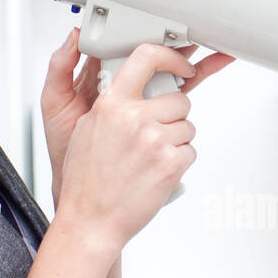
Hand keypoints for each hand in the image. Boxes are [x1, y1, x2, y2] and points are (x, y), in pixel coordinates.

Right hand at [53, 42, 211, 252]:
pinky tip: (157, 172)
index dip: (171, 57)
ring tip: (151, 159)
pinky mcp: (171, 163)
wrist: (91, 220)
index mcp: (111, 104)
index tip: (183, 64)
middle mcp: (133, 118)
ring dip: (177, 140)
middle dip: (174, 115)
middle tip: (155, 135)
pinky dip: (179, 162)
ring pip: (188, 126)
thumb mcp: (88, 128)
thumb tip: (132, 86)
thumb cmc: (86, 180)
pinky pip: (190, 150)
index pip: (146, 57)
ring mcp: (154, 140)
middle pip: (179, 98)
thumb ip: (112, 103)